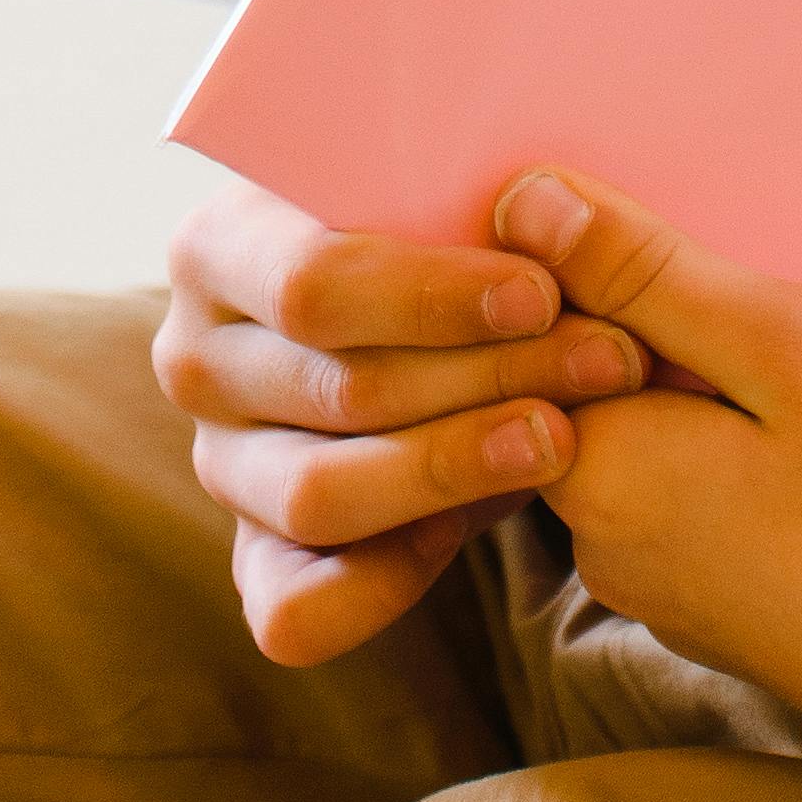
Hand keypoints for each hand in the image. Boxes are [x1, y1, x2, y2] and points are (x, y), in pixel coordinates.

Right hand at [156, 158, 647, 666]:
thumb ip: (482, 195)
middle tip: (607, 361)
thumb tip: (544, 207)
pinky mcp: (259, 552)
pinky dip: (377, 587)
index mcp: (218, 246)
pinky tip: (463, 537)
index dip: (429, 298)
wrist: (440, 323)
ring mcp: (222, 463)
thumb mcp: (448, 192)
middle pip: (339, 389)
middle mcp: (195, 357)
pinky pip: (293, 609)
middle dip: (485, 377)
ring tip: (562, 437)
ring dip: (455, 469)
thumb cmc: (445, 236)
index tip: (543, 295)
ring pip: (319, 495)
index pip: (312, 282)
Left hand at [494, 170, 801, 775]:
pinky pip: (690, 511)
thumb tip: (518, 203)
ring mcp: (661, 598)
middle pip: (588, 394)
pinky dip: (733, 471)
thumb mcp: (778, 339)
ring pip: (647, 452)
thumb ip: (641, 272)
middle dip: (661, 341)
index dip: (615, 279)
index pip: (534, 337)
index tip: (709, 283)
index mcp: (596, 469)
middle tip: (775, 341)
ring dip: (705, 406)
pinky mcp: (719, 625)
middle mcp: (602, 548)